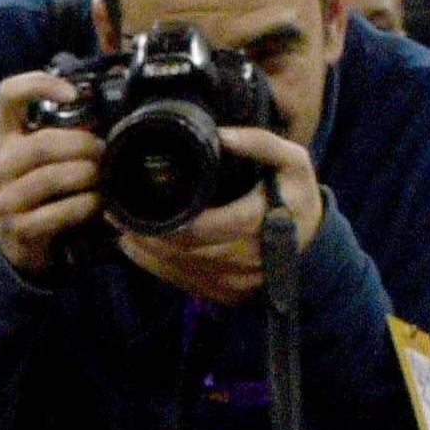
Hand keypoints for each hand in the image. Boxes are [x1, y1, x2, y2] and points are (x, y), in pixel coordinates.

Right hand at [0, 63, 99, 276]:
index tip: (73, 94)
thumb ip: (63, 131)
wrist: (16, 240)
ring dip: (85, 175)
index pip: (8, 94)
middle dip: (81, 146)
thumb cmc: (39, 187)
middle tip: (104, 150)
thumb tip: (108, 110)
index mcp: (6, 137)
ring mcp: (5, 199)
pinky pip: (56, 213)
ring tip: (103, 175)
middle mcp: (0, 165)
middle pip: (41, 144)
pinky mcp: (18, 229)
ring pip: (49, 178)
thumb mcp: (41, 156)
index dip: (39, 85)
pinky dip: (83, 206)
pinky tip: (96, 203)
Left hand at [118, 116, 320, 310]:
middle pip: (186, 250)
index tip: (141, 204)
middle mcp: (245, 259)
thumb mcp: (293, 161)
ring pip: (180, 269)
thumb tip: (222, 136)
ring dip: (147, 251)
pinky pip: (184, 283)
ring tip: (121, 227)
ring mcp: (233, 282)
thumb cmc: (298, 198)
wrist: (313, 247)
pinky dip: (156, 267)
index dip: (172, 221)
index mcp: (258, 223)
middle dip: (149, 234)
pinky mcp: (224, 293)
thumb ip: (261, 144)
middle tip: (117, 213)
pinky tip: (135, 249)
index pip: (208, 226)